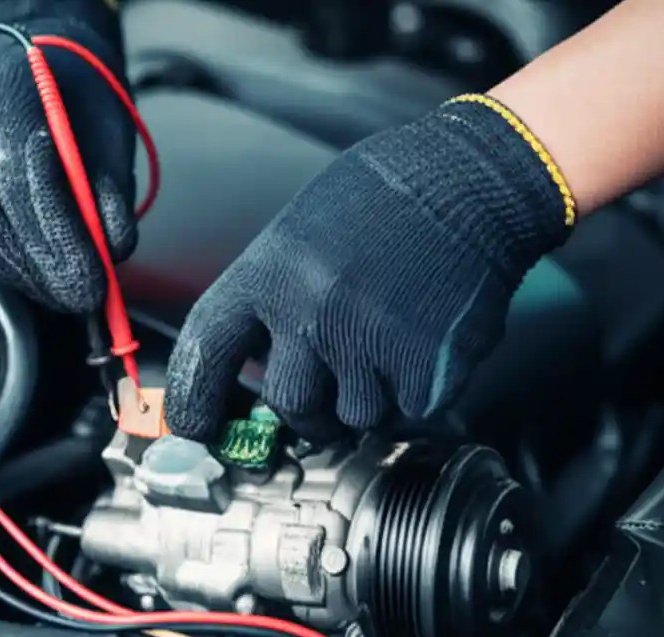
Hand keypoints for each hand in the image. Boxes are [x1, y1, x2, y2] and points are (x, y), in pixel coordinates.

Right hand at [0, 0, 134, 313]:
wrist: (21, 51)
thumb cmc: (69, 93)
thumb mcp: (109, 138)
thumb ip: (110, 198)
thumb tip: (108, 258)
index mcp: (4, 96)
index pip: (23, 188)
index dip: (57, 247)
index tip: (88, 286)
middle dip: (31, 270)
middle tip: (70, 297)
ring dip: (4, 270)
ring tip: (45, 284)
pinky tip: (8, 262)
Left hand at [164, 98, 573, 440]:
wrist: (469, 180)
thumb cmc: (383, 198)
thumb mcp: (299, 233)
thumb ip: (274, 298)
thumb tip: (258, 359)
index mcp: (266, 275)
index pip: (206, 353)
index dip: (195, 399)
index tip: (196, 429)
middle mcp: (308, 315)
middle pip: (290, 405)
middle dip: (309, 409)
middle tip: (331, 385)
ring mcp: (366, 344)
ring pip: (355, 416)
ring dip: (371, 397)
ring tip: (388, 346)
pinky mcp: (424, 367)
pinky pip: (411, 411)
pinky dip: (419, 392)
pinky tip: (425, 344)